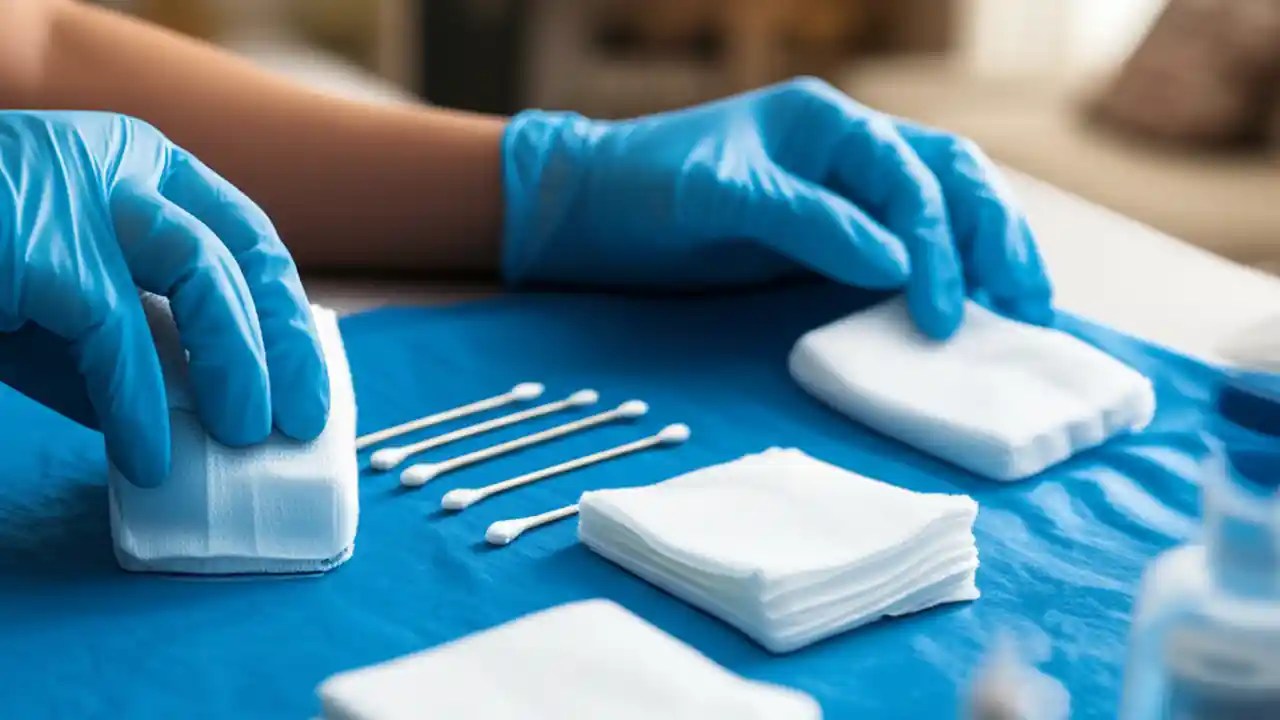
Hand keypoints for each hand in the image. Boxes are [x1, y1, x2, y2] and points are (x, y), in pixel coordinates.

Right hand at [0, 111, 328, 486]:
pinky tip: (152, 456)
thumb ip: (124, 345)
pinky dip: (143, 404)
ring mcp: (76, 192)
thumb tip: (195, 413)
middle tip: (298, 420)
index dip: (283, 308)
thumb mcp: (52, 308)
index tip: (306, 374)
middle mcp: (116, 164)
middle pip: (237, 251)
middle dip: (280, 343)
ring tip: (243, 438)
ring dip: (237, 364)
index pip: (242, 232)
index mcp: (133, 166)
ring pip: (201, 276)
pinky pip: (119, 334)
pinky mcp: (37, 243)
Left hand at [501, 77, 1051, 338]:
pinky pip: (904, 248)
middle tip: (1027, 306)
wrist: (591, 211)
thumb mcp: (721, 196)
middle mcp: (847, 150)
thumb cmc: (644, 186)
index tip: (942, 312)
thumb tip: (897, 263)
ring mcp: (842, 192)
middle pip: (952, 180)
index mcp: (827, 122)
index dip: (936, 244)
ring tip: (1024, 309)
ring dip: (985, 253)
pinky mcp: (829, 235)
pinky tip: (967, 309)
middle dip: (995, 238)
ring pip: (940, 210)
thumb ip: (808, 221)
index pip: (909, 177)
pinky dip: (943, 274)